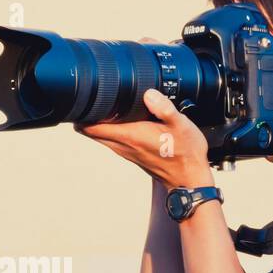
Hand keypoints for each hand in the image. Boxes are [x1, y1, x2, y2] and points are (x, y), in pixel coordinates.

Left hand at [75, 87, 213, 190]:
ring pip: (100, 136)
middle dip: (87, 116)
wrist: (188, 179)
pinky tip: (122, 119)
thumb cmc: (186, 154)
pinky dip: (109, 129)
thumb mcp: (181, 125)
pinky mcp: (131, 154)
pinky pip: (112, 140)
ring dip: (98, 123)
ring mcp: (125, 151)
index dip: (83, 112)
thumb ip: (165, 108)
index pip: (91, 127)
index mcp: (130, 136)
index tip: (85, 98)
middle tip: (93, 98)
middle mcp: (123, 145)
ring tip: (105, 105)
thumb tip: (149, 93)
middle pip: (91, 132)